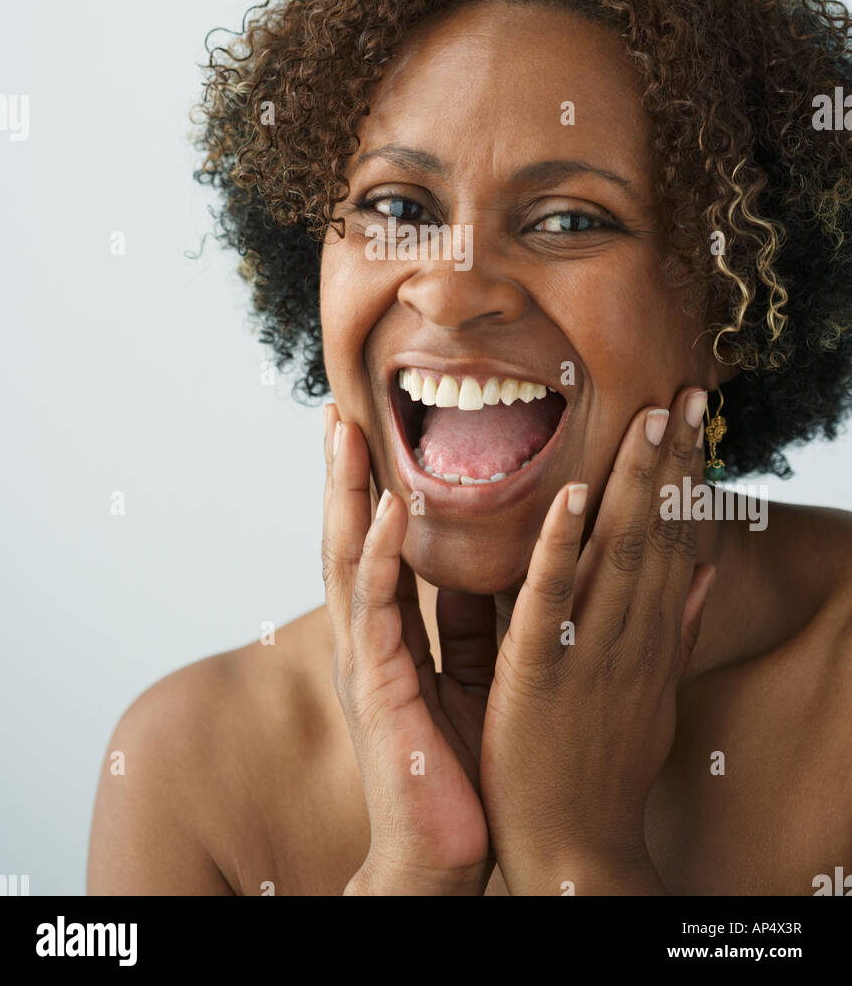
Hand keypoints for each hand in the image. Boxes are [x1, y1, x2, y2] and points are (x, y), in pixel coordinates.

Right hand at [323, 405, 496, 894]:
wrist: (445, 856)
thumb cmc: (459, 773)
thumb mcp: (467, 678)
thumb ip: (470, 623)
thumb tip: (490, 567)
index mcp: (389, 639)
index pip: (374, 548)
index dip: (368, 490)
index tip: (367, 433)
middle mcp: (368, 642)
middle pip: (348, 541)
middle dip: (341, 478)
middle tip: (337, 412)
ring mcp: (367, 662)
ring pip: (349, 560)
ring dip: (347, 495)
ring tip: (344, 434)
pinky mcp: (381, 687)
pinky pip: (378, 609)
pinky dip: (383, 555)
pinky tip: (391, 510)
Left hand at [479, 386, 715, 895]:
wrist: (571, 847)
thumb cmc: (602, 766)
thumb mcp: (653, 694)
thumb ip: (676, 630)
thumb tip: (706, 571)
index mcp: (650, 637)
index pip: (676, 543)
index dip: (687, 480)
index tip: (694, 423)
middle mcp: (630, 638)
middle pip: (656, 536)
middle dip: (670, 464)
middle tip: (684, 397)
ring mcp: (587, 654)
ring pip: (616, 556)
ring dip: (631, 486)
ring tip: (648, 420)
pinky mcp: (538, 673)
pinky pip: (550, 602)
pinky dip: (560, 550)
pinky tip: (568, 501)